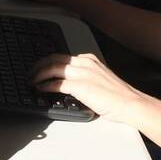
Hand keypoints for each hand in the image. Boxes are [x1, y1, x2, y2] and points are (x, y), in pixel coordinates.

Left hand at [30, 52, 149, 121]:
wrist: (130, 103)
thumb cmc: (118, 96)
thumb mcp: (100, 79)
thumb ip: (85, 78)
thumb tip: (68, 83)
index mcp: (89, 60)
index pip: (62, 56)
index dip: (47, 61)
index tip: (40, 67)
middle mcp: (85, 63)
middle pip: (54, 59)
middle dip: (39, 65)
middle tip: (31, 73)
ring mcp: (83, 73)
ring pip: (53, 68)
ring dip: (39, 74)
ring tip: (32, 81)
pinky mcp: (81, 86)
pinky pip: (57, 83)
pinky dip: (46, 85)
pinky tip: (41, 89)